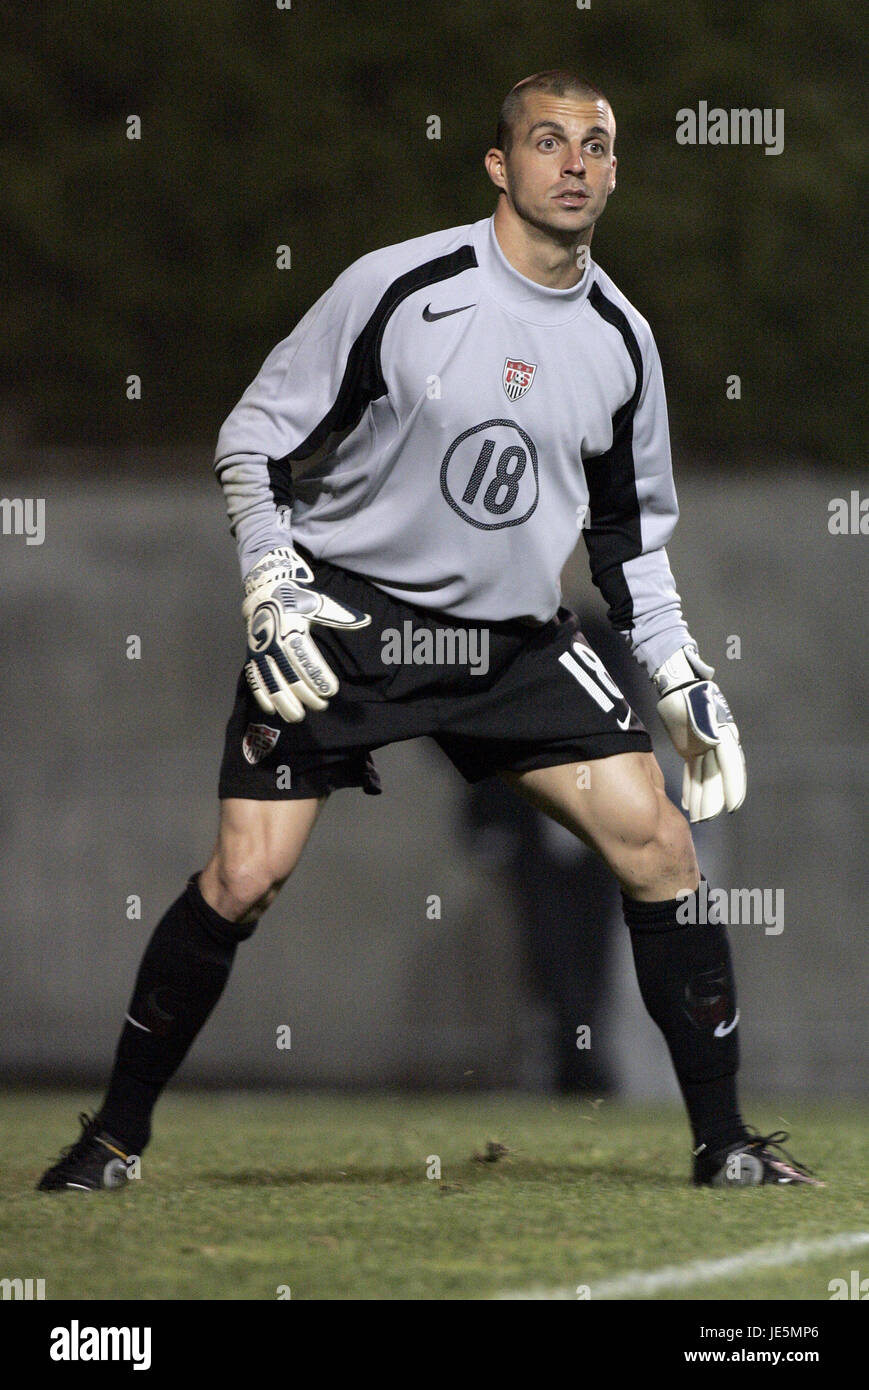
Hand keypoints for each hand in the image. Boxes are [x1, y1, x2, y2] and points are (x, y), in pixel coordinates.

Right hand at [241, 547, 369, 722]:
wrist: (265, 592)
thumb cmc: (299, 600)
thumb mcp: (320, 603)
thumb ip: (341, 616)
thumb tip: (366, 620)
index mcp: (291, 626)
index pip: (305, 656)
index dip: (317, 676)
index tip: (331, 691)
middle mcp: (273, 640)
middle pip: (289, 675)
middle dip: (306, 694)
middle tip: (322, 707)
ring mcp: (260, 651)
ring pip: (271, 682)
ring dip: (284, 702)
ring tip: (297, 717)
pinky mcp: (251, 656)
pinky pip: (254, 679)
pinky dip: (262, 696)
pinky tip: (273, 710)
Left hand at [653, 644, 746, 821]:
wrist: (677, 683)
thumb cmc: (690, 696)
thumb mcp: (700, 711)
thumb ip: (709, 728)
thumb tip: (717, 743)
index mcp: (724, 735)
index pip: (731, 766)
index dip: (732, 787)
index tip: (732, 806)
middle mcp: (719, 745)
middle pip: (717, 776)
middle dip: (712, 799)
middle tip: (705, 819)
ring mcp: (706, 749)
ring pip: (705, 778)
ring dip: (701, 798)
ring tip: (696, 817)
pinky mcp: (692, 750)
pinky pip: (694, 772)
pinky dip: (691, 788)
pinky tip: (688, 804)